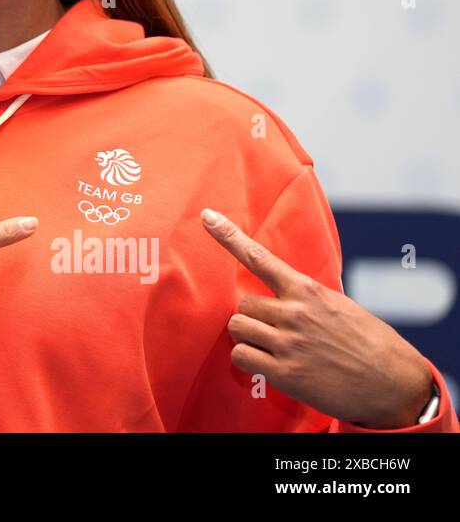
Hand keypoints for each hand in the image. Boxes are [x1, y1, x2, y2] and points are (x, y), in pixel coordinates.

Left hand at [201, 207, 434, 428]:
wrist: (394, 384)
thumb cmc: (369, 342)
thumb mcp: (340, 306)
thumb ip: (306, 297)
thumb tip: (282, 293)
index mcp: (307, 291)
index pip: (259, 257)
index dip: (229, 237)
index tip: (206, 217)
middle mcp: (293, 313)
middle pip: (242, 303)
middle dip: (253, 316)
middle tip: (275, 330)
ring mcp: (288, 343)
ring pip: (237, 327)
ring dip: (248, 337)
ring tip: (274, 347)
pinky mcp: (284, 373)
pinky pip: (241, 356)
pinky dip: (248, 360)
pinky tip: (268, 365)